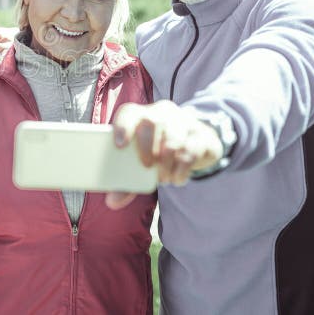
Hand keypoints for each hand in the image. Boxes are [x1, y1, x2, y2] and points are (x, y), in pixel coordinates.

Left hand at [105, 101, 222, 209]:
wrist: (196, 144)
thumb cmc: (159, 152)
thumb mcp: (141, 162)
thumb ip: (126, 181)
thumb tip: (112, 202)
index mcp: (141, 115)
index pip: (129, 113)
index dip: (123, 127)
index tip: (120, 146)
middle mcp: (161, 113)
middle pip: (152, 122)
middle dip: (147, 148)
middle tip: (146, 166)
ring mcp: (183, 122)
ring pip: (173, 139)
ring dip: (166, 163)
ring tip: (162, 178)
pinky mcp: (201, 136)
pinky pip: (191, 151)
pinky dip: (181, 170)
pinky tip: (176, 179)